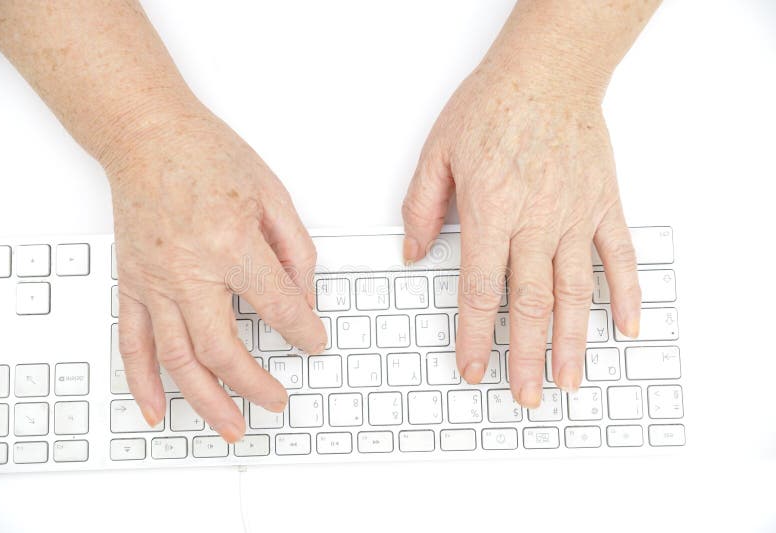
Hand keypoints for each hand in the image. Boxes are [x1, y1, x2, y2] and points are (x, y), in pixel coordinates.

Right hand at [107, 104, 325, 441]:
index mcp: (230, 243)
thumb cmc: (205, 155)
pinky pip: (133, 344)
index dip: (304, 332)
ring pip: (179, 360)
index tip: (315, 343)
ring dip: (207, 402)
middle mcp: (188, 271)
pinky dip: (144, 384)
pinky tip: (158, 411)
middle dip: (256, 384)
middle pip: (225, 350)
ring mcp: (154, 282)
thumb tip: (306, 298)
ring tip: (232, 426)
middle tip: (278, 400)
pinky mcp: (131, 285)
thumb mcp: (272, 193)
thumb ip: (295, 251)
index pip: (278, 307)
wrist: (146, 136)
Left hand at [401, 56, 640, 406]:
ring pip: (574, 292)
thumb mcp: (438, 152)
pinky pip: (619, 257)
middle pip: (529, 304)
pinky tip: (624, 327)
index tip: (472, 367)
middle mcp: (535, 221)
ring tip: (568, 380)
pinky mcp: (603, 205)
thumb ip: (421, 208)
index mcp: (490, 212)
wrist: (548, 71)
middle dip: (524, 356)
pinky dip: (625, 294)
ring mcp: (574, 215)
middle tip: (523, 395)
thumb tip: (411, 252)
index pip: (479, 290)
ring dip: (571, 341)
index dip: (473, 336)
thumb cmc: (494, 105)